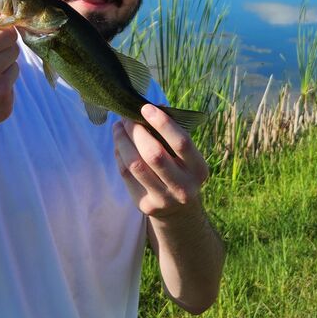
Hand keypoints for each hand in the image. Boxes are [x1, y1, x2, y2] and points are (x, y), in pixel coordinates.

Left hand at [113, 104, 209, 221]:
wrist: (178, 210)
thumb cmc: (180, 170)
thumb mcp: (184, 155)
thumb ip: (172, 133)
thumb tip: (153, 108)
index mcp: (198, 169)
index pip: (181, 142)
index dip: (162, 123)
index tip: (145, 108)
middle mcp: (184, 186)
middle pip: (154, 154)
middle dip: (136, 131)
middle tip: (126, 118)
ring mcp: (164, 198)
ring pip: (136, 165)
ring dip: (123, 142)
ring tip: (118, 128)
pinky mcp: (146, 205)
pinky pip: (126, 175)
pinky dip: (120, 155)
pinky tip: (119, 145)